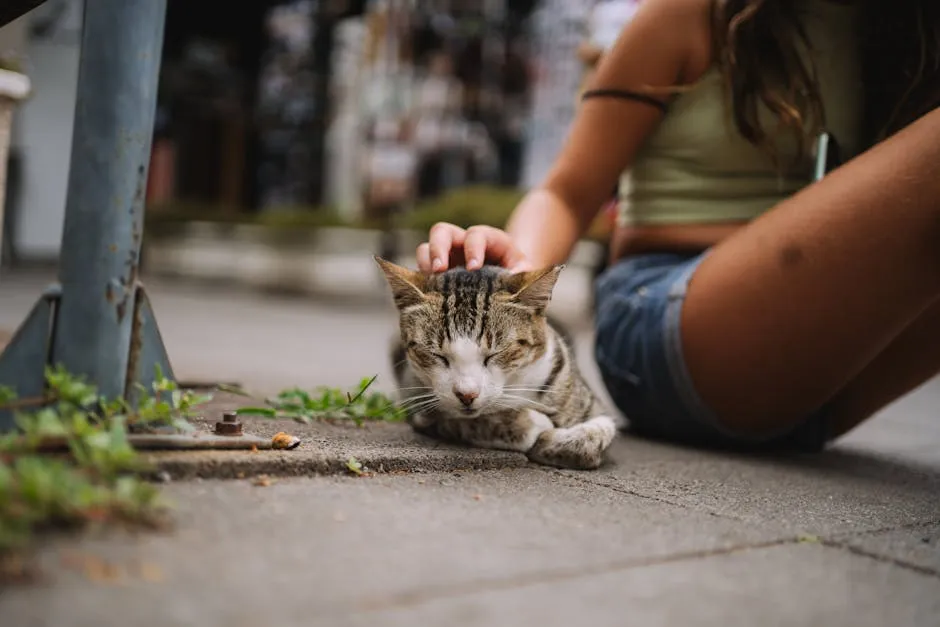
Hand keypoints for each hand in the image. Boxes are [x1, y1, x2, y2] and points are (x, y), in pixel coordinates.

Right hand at [416, 222, 532, 272]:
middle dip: (438, 248)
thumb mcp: (522, 271)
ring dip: (425, 264)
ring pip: (425, 248)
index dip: (473, 248)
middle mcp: (462, 242)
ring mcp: (447, 256)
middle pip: (442, 231)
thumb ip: (521, 273)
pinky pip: (422, 271)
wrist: (507, 278)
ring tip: (430, 283)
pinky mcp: (436, 272)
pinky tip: (428, 293)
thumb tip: (513, 281)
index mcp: (487, 239)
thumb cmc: (515, 272)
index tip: (474, 268)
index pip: (475, 234)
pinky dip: (422, 280)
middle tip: (439, 269)